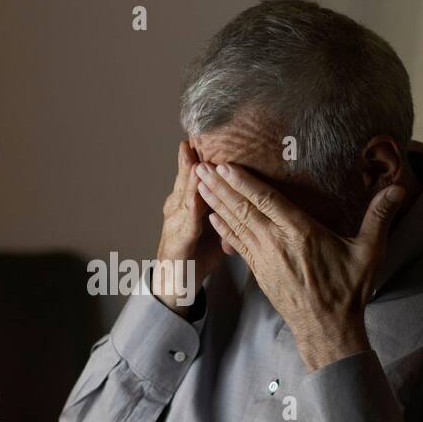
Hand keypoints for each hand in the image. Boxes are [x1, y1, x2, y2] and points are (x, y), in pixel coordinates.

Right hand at [152, 140, 225, 313]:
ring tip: (194, 159)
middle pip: (186, 179)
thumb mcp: (215, 229)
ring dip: (189, 178)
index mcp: (187, 204)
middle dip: (191, 159)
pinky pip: (187, 222)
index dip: (200, 156)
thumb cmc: (195, 256)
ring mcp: (175, 224)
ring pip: (184, 196)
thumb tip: (248, 196)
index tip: (207, 134)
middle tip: (196, 135)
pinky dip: (192, 209)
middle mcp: (178, 210)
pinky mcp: (177, 242)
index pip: (195, 176)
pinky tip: (197, 198)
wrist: (174, 286)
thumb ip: (228, 212)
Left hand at [195, 161, 403, 370]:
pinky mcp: (260, 272)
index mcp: (301, 234)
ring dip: (216, 203)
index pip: (267, 202)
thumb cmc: (348, 291)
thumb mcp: (369, 252)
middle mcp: (277, 244)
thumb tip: (399, 188)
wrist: (327, 329)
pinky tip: (212, 216)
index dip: (244, 182)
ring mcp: (265, 259)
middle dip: (220, 187)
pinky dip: (223, 228)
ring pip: (236, 224)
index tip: (226, 165)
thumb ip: (379, 217)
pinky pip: (238, 245)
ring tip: (199, 183)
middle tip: (200, 166)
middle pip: (243, 209)